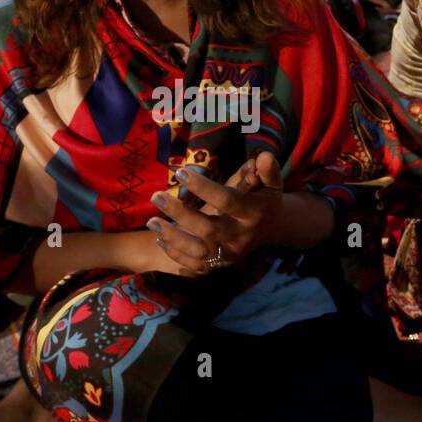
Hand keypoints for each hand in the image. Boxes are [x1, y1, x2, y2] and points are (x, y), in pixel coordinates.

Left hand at [144, 152, 283, 277]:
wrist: (271, 230)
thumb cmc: (264, 199)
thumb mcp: (270, 184)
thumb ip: (267, 171)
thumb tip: (263, 156)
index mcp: (252, 214)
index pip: (226, 201)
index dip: (203, 188)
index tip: (180, 173)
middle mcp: (240, 236)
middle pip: (208, 229)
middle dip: (180, 213)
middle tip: (156, 196)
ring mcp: (228, 253)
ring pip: (198, 251)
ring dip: (172, 238)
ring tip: (151, 222)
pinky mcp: (219, 264)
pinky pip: (195, 265)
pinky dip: (175, 254)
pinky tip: (160, 238)